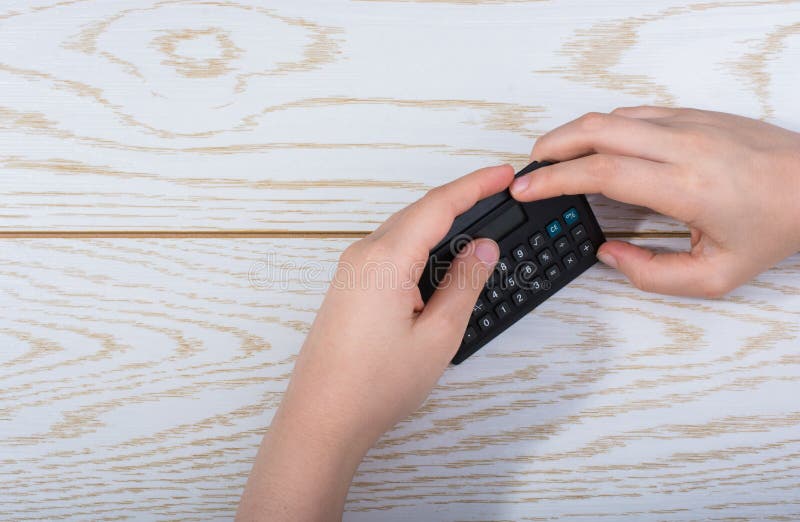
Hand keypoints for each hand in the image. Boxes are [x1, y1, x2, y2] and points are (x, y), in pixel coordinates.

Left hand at [237, 165, 513, 520]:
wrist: (322, 417)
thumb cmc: (373, 385)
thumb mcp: (437, 336)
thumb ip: (463, 285)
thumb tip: (482, 250)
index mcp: (385, 261)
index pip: (438, 206)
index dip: (474, 185)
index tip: (502, 172)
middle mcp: (362, 256)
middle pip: (418, 213)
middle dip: (460, 202)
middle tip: (496, 196)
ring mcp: (350, 271)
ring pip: (403, 232)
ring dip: (438, 228)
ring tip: (474, 235)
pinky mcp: (348, 287)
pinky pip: (388, 252)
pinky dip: (418, 248)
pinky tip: (437, 264)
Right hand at [510, 107, 799, 297]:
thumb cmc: (774, 227)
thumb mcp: (715, 276)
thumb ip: (652, 274)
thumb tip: (610, 255)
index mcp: (686, 187)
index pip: (602, 172)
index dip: (555, 179)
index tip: (528, 188)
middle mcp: (684, 147)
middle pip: (597, 130)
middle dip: (552, 147)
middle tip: (530, 168)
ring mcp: (690, 124)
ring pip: (614, 116)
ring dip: (575, 134)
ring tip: (556, 158)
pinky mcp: (696, 114)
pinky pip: (637, 113)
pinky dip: (606, 127)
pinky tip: (596, 146)